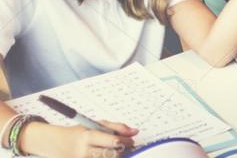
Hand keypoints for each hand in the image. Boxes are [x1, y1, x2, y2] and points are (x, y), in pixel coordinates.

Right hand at [20, 119, 137, 157]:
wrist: (56, 144)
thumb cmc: (79, 133)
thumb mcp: (95, 125)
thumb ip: (117, 127)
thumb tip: (135, 131)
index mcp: (89, 136)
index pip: (113, 141)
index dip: (126, 141)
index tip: (131, 140)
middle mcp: (84, 151)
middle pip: (112, 155)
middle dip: (124, 151)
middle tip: (127, 147)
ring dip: (117, 156)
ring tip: (117, 151)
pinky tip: (107, 155)